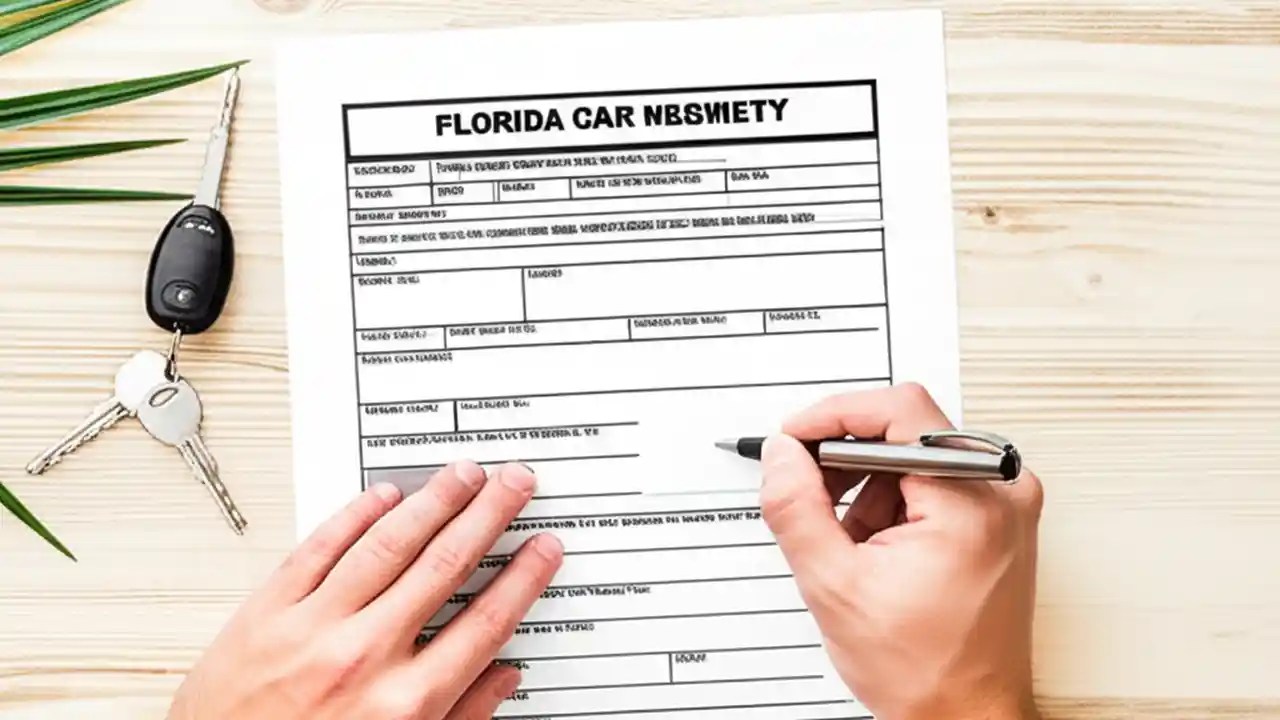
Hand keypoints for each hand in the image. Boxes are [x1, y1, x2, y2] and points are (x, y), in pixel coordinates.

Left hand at [168, 462, 561, 719]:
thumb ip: (458, 717)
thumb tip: (502, 678)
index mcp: (405, 705)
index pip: (484, 623)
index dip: (523, 578)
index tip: (542, 548)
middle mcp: (363, 659)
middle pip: (444, 568)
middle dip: (488, 517)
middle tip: (514, 484)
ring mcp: (312, 630)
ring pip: (387, 546)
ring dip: (433, 502)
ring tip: (462, 475)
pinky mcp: (265, 614)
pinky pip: (318, 550)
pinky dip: (354, 516)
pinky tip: (383, 495)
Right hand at [759, 384, 1043, 719]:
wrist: (968, 716)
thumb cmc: (925, 671)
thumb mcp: (834, 587)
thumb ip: (796, 508)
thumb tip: (782, 455)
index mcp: (971, 503)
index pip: (900, 412)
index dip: (835, 415)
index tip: (797, 436)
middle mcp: (1003, 493)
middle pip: (906, 431)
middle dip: (846, 464)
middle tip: (812, 495)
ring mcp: (1006, 506)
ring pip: (915, 457)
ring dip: (869, 489)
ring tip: (853, 545)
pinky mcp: (999, 520)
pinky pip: (935, 483)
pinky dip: (894, 504)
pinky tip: (878, 550)